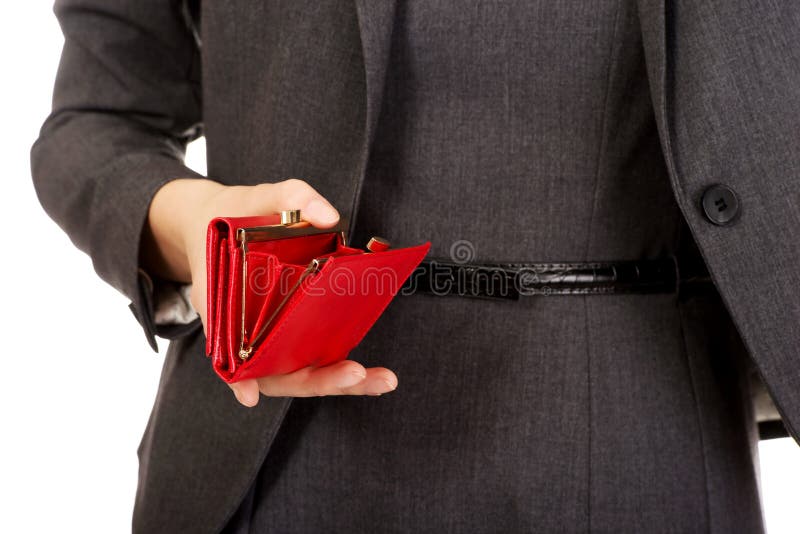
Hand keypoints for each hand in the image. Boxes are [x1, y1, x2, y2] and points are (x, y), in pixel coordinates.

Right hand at [142, 178, 397, 406]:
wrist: (219, 220)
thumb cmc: (234, 216)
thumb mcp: (259, 197)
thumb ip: (294, 198)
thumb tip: (329, 216)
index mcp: (226, 309)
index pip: (231, 353)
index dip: (240, 377)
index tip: (250, 393)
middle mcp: (248, 332)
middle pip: (279, 372)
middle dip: (319, 379)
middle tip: (355, 374)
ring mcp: (273, 333)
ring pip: (301, 370)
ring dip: (340, 380)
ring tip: (382, 379)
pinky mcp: (296, 328)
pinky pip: (315, 352)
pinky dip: (339, 363)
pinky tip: (371, 374)